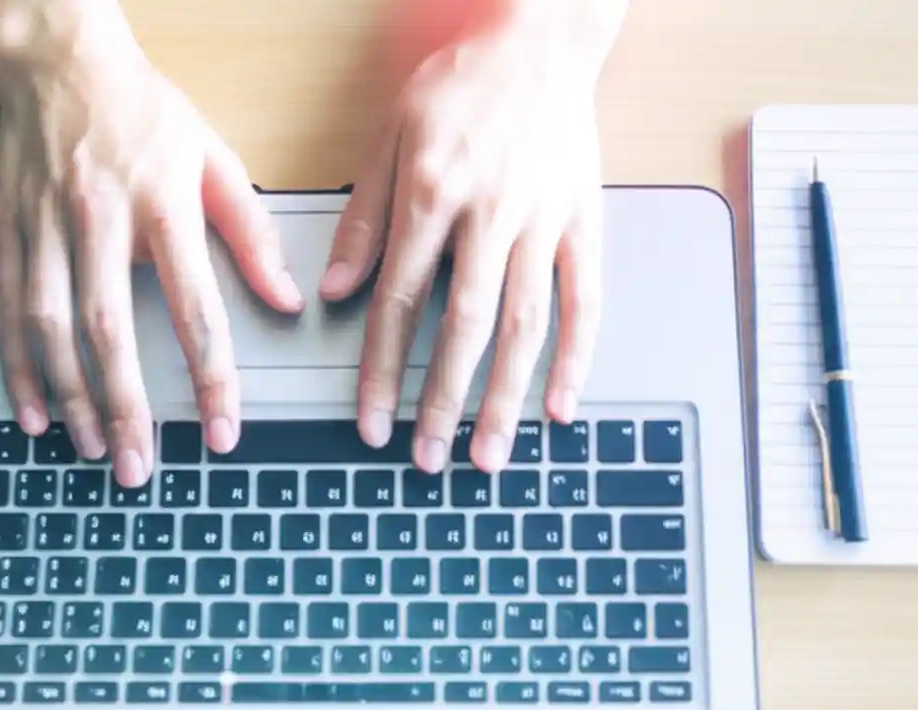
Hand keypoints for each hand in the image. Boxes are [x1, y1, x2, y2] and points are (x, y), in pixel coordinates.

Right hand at [0, 0, 302, 486]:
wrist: (59, 60)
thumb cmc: (144, 112)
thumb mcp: (215, 159)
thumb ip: (252, 233)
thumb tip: (286, 298)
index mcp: (162, 204)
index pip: (194, 307)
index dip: (210, 376)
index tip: (221, 429)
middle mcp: (99, 219)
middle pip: (111, 330)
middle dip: (126, 407)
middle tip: (138, 467)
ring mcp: (45, 226)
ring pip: (51, 327)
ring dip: (71, 397)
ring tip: (92, 447)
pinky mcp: (7, 230)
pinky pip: (8, 309)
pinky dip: (17, 366)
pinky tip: (33, 409)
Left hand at [321, 0, 626, 474]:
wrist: (538, 40)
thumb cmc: (458, 84)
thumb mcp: (387, 136)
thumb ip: (362, 219)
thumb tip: (331, 291)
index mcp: (433, 195)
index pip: (399, 302)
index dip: (382, 371)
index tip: (372, 422)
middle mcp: (490, 215)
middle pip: (464, 327)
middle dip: (442, 402)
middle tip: (428, 460)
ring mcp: (544, 221)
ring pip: (526, 324)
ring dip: (506, 397)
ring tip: (490, 454)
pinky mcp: (584, 221)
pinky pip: (586, 298)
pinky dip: (577, 356)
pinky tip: (562, 404)